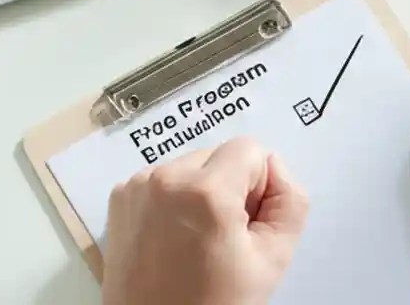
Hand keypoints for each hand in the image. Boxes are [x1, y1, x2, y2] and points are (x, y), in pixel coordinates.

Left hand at [101, 138, 308, 304]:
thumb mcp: (272, 259)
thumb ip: (289, 201)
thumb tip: (273, 167)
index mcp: (204, 192)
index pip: (250, 150)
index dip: (259, 187)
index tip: (247, 226)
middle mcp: (164, 179)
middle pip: (218, 155)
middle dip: (229, 187)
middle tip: (224, 238)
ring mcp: (136, 187)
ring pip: (190, 166)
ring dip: (201, 192)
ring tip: (196, 242)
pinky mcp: (120, 199)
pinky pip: (161, 181)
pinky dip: (173, 200)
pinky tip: (173, 239)